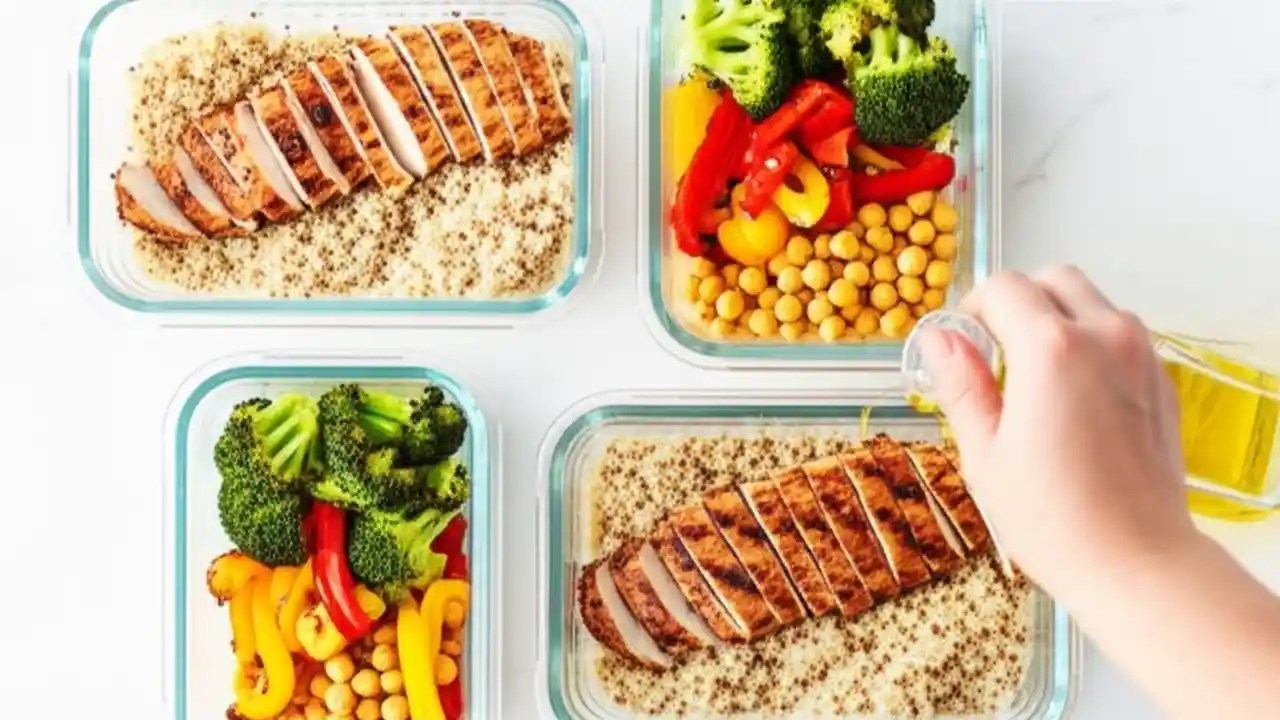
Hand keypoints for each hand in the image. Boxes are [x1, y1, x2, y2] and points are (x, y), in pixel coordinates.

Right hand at [919, 266, 1196, 594]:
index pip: (1003, 289)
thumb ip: (961, 383)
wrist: (1135, 561)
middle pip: (1053, 280)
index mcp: (1051, 350)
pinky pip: (1121, 336)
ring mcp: (1141, 357)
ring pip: (1092, 302)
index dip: (971, 310)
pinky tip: (1071, 397)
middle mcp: (1104, 338)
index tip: (960, 343)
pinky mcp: (1162, 381)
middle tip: (993, 350)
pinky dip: (1091, 344)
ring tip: (1034, 376)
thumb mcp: (985, 452)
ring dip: (1057, 318)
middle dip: (1017, 302)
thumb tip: (939, 339)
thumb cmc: (1055, 519)